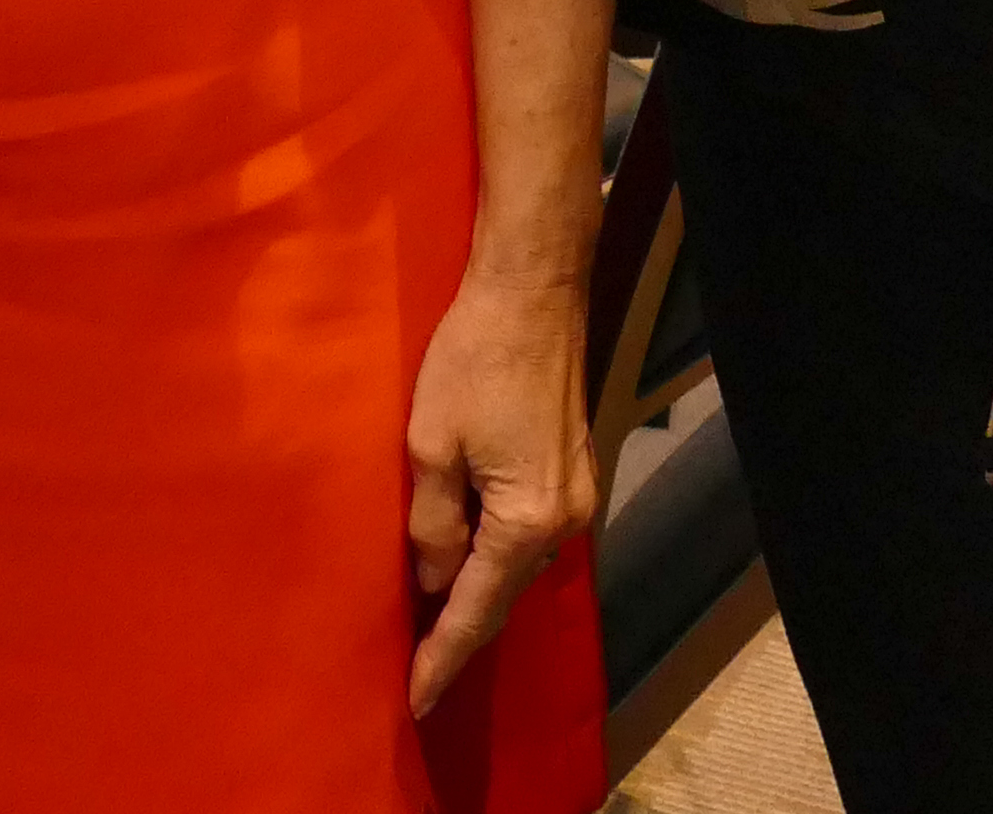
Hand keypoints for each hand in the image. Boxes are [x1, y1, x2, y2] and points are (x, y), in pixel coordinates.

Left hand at [401, 260, 595, 718]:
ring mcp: (577, 496)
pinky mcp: (573, 471)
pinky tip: (462, 562)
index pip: (476, 610)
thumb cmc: (474, 358)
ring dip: (475, 592)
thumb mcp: (430, 445)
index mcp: (527, 520)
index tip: (415, 701)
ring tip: (430, 626)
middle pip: (503, 594)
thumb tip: (436, 581)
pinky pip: (526, 534)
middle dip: (459, 633)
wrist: (533, 290)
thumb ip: (432, 525)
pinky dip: (493, 556)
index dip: (442, 657)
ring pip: (515, 564)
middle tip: (416, 674)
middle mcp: (565, 519)